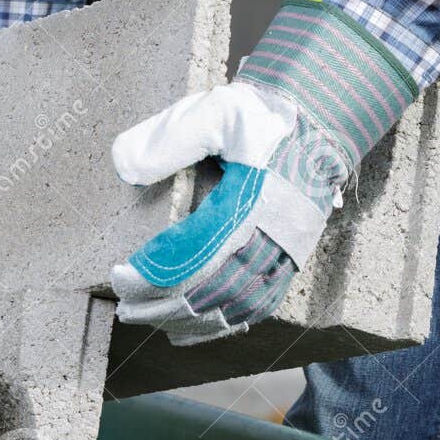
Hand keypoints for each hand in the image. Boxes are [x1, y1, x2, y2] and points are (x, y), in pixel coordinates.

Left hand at [108, 0, 416, 345]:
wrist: (319, 119)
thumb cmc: (262, 114)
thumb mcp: (215, 111)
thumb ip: (170, 137)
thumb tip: (122, 166)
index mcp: (253, 199)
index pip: (196, 251)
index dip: (156, 270)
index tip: (121, 275)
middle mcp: (274, 233)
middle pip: (214, 288)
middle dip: (165, 304)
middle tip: (125, 307)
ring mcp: (287, 250)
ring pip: (237, 303)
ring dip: (191, 320)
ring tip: (153, 321)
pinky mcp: (292, 257)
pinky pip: (260, 303)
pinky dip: (226, 323)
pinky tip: (197, 328)